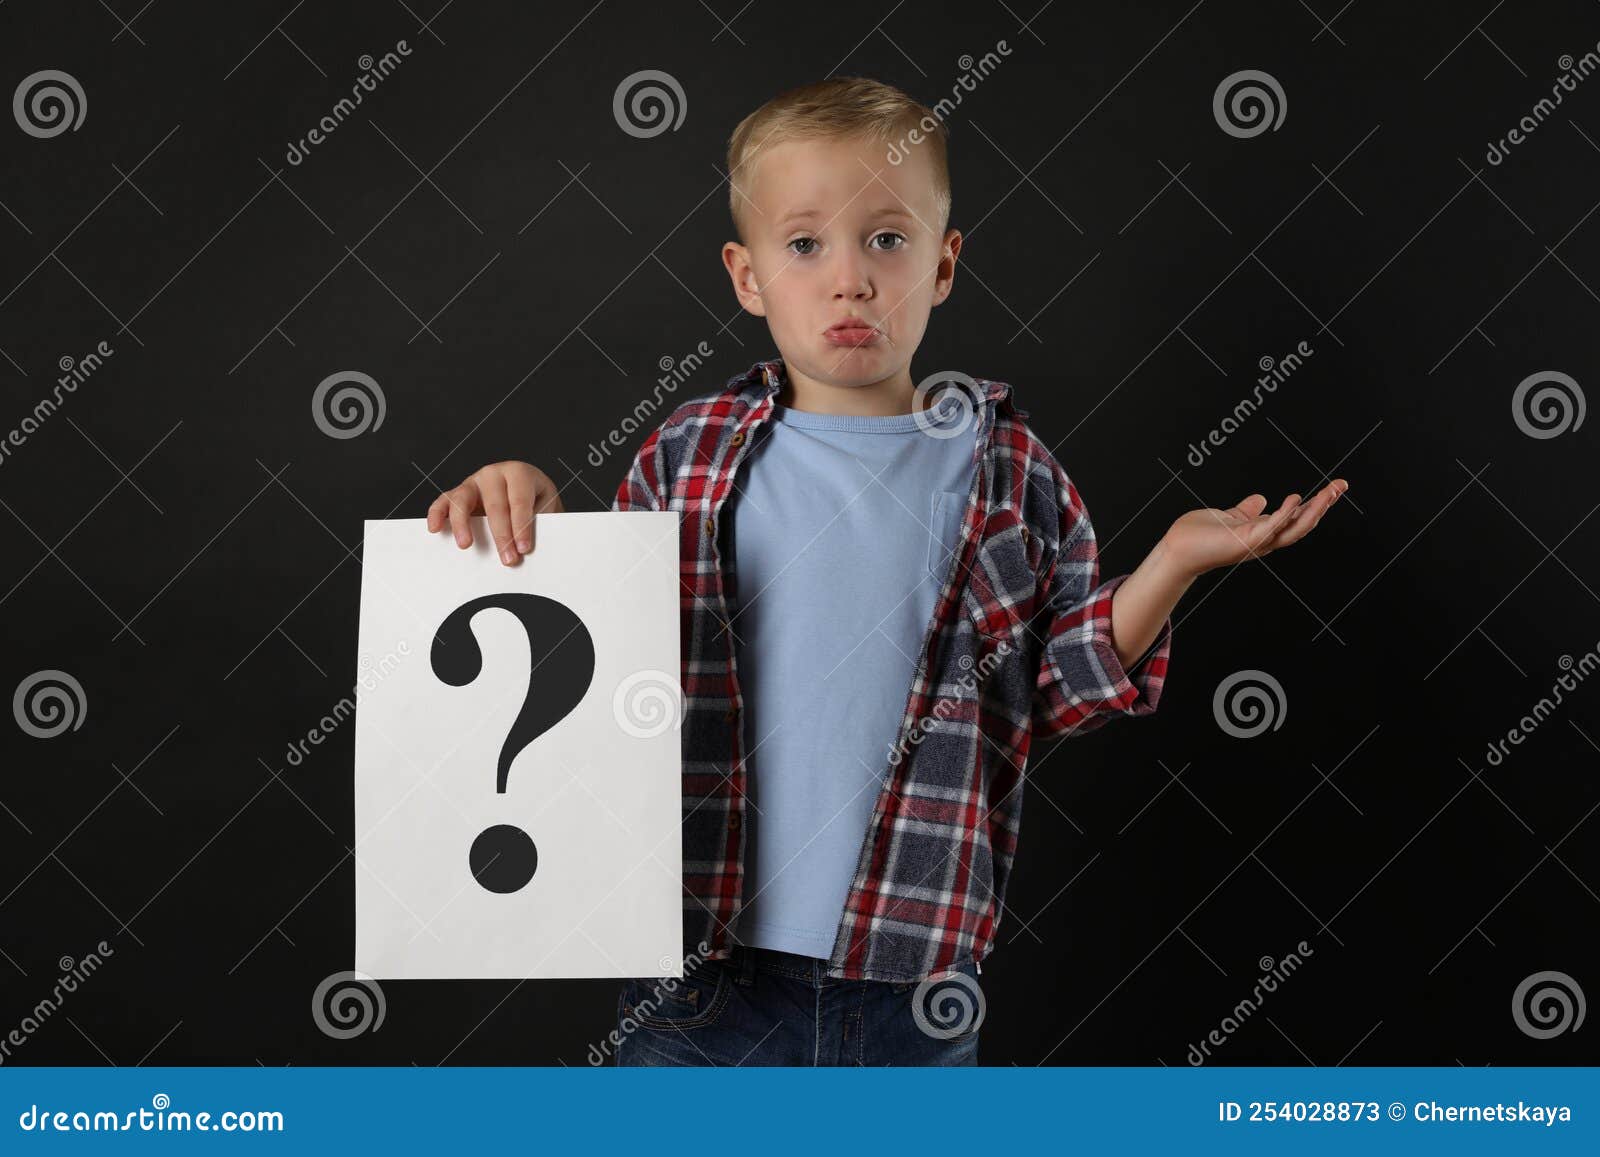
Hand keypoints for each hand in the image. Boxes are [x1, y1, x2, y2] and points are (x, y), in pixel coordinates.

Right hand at [426, 461, 564, 564]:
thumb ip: (538, 524)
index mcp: (519, 473)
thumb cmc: (536, 501)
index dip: (521, 526)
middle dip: (501, 535)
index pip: (519, 501)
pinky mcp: (458, 493)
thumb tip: (526, 551)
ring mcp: (473, 482)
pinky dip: (436, 514)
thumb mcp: (544, 508)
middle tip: (508, 559)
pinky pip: (444, 501)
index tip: (524, 548)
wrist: (529, 492)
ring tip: (466, 545)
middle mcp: (494, 474)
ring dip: (463, 524)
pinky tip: (435, 528)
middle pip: (494, 505)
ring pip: (463, 500)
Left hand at [1159, 479, 1347, 578]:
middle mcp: (1263, 540)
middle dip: (1324, 505)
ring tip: (1330, 492)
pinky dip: (1284, 515)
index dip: (1316, 504)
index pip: (1296, 518)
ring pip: (1293, 529)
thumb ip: (1246, 511)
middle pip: (1302, 524)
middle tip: (1341, 485)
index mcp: (1263, 533)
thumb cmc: (1198, 536)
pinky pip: (1269, 529)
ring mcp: (1255, 543)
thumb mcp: (1229, 517)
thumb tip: (1261, 500)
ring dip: (1314, 511)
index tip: (1334, 488)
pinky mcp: (1243, 542)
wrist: (1176, 550)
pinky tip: (1295, 500)